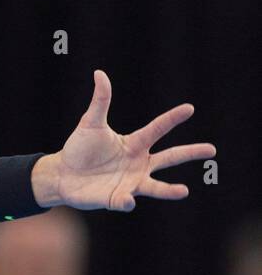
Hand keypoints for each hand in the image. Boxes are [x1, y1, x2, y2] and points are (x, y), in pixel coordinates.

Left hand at [38, 70, 215, 211]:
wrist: (62, 173)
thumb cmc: (80, 147)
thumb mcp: (90, 123)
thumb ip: (100, 101)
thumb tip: (99, 73)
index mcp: (134, 144)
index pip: (157, 129)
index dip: (172, 118)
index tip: (189, 108)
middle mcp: (138, 164)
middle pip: (169, 158)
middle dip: (190, 153)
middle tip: (212, 150)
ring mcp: (130, 182)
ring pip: (155, 187)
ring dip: (169, 190)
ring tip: (184, 191)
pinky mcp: (117, 199)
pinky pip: (125, 201)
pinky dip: (127, 201)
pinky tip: (127, 199)